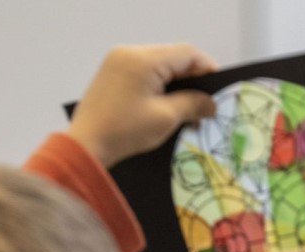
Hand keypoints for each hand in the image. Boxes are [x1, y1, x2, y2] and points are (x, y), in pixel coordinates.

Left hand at [66, 43, 217, 168]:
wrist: (85, 145)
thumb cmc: (125, 131)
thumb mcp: (166, 118)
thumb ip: (193, 104)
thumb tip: (211, 103)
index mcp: (143, 59)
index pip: (186, 53)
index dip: (207, 68)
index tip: (219, 88)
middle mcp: (129, 53)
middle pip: (172, 57)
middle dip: (192, 79)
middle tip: (205, 103)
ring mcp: (118, 61)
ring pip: (159, 65)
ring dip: (176, 84)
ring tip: (188, 109)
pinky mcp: (112, 73)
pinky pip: (144, 72)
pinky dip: (160, 86)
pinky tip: (168, 106)